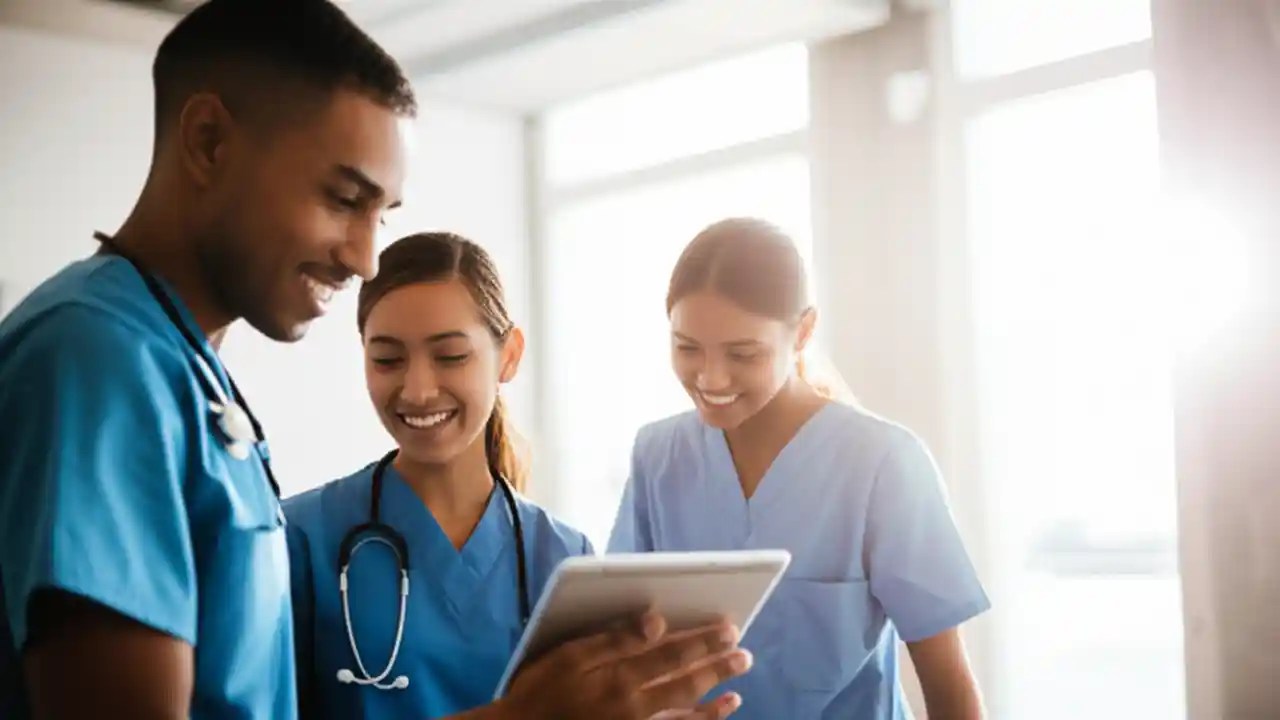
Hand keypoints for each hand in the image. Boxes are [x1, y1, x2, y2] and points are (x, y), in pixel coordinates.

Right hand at [501, 612, 751, 719]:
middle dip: (716, 666)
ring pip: (685, 715)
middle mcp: (634, 707)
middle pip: (684, 683)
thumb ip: (613, 639)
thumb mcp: (566, 657)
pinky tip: (714, 714)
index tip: (728, 628)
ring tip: (737, 688)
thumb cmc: (538, 693)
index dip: (702, 640)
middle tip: (743, 652)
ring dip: (714, 701)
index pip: (671, 655)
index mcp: (618, 678)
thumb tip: (656, 620)